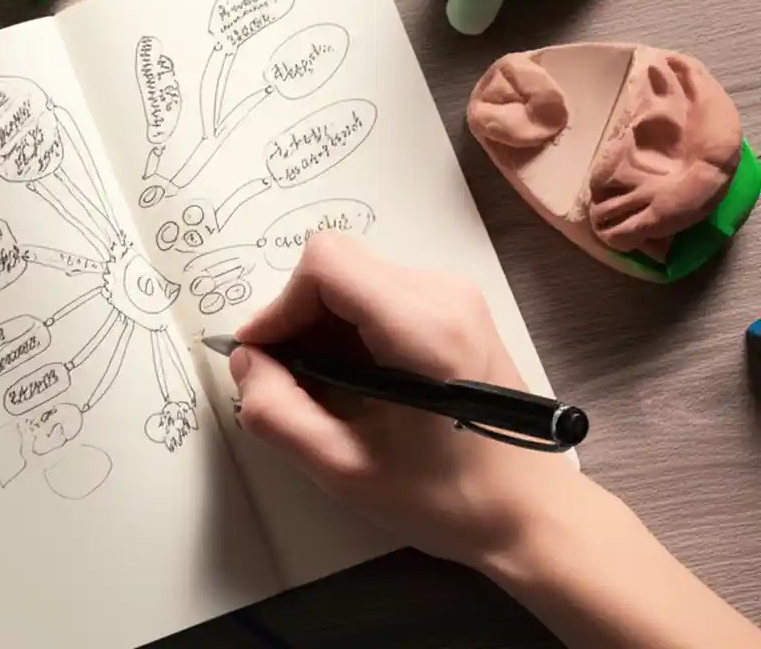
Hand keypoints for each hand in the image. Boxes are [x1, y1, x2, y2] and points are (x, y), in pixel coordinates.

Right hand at [229, 231, 581, 568]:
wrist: (531, 512)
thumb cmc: (447, 499)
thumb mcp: (343, 469)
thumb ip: (277, 413)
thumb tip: (245, 363)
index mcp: (423, 328)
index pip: (326, 264)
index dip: (279, 306)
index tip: (263, 358)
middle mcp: (444, 294)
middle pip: (337, 267)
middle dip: (297, 319)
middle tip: (287, 381)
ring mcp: (455, 298)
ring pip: (355, 279)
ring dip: (321, 327)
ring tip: (322, 390)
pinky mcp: (457, 310)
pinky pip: (379, 294)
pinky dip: (348, 330)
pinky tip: (354, 382)